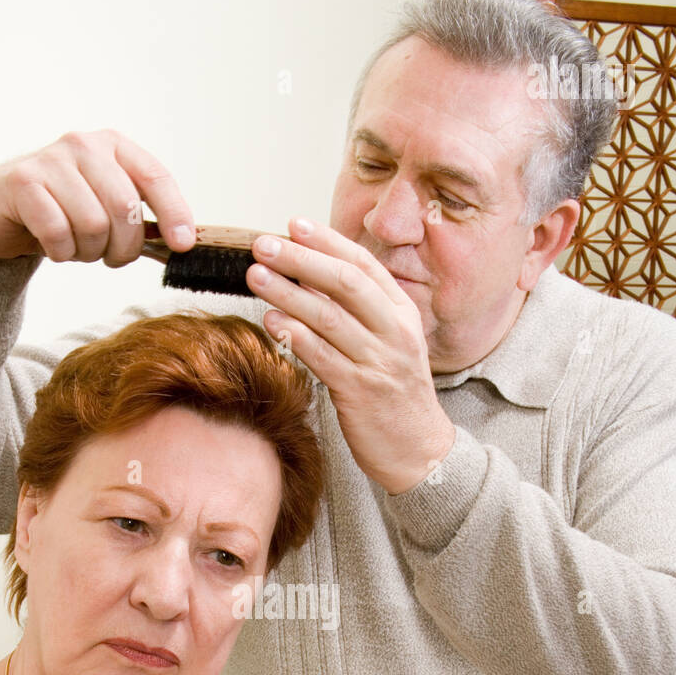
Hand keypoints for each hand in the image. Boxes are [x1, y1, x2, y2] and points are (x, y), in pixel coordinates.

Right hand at [0, 129, 194, 266]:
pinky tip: (53, 246)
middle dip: (122, 247)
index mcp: (113, 146)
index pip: (155, 177)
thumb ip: (139, 217)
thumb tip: (182, 242)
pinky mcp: (22, 182)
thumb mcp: (105, 208)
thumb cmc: (61, 212)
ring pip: (92, 224)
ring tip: (74, 246)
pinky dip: (60, 252)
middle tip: (107, 257)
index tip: (183, 245)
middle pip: (125, 209)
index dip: (174, 213)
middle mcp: (84, 145)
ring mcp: (51, 160)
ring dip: (87, 252)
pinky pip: (58, 232)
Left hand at [246, 217, 455, 493]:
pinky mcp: (360, 393)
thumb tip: (310, 275)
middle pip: (344, 283)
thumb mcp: (388, 343)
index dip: (327, 242)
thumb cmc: (395, 394)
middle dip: (301, 259)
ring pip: (329, 318)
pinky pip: (323, 359)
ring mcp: (379, 362)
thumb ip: (358, 311)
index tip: (293, 224)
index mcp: (401, 313)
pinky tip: (271, 322)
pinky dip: (296, 337)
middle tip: (262, 245)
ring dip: (288, 294)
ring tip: (256, 276)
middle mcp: (394, 332)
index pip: (363, 265)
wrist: (420, 450)